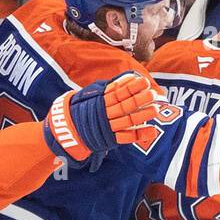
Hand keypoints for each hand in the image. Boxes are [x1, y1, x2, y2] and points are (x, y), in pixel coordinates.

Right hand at [43, 73, 165, 169]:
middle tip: (154, 94)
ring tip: (156, 109)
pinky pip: (126, 137)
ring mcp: (107, 127)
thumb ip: (104, 90)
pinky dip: (139, 135)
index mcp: (99, 101)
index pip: (118, 92)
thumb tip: (123, 80)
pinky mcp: (109, 139)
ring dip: (142, 115)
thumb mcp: (86, 96)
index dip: (131, 87)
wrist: (63, 132)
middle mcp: (104, 114)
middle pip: (125, 105)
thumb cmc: (77, 111)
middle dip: (140, 99)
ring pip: (127, 120)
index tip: (143, 81)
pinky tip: (152, 130)